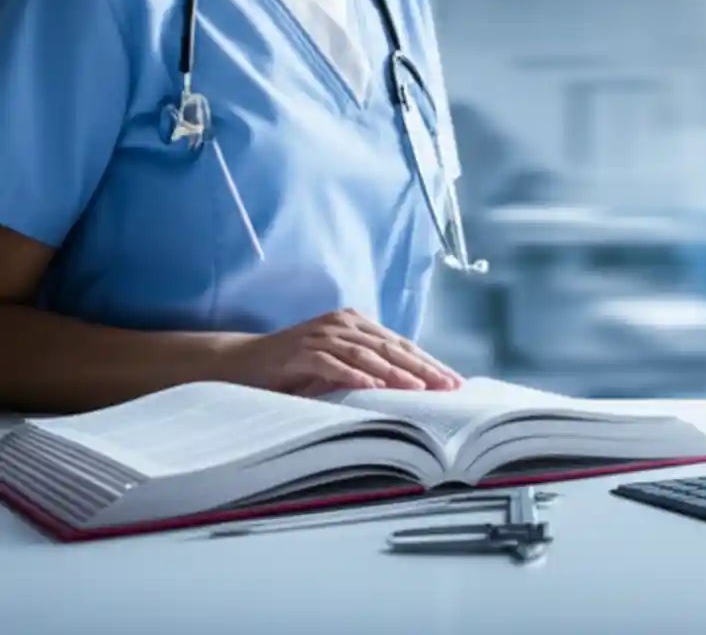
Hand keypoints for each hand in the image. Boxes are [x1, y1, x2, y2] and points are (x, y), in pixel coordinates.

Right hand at [215, 308, 463, 394]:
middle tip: (448, 386)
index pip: (401, 344)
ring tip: (419, 388)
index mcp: (356, 324)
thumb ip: (369, 369)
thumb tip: (413, 388)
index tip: (455, 382)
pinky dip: (354, 376)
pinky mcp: (300, 352)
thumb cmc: (296, 367)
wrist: (243, 362)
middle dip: (422, 367)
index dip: (430, 362)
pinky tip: (373, 388)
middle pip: (390, 347)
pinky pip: (332, 364)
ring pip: (366, 354)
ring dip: (394, 372)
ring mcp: (321, 335)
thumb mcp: (339, 366)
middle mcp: (342, 324)